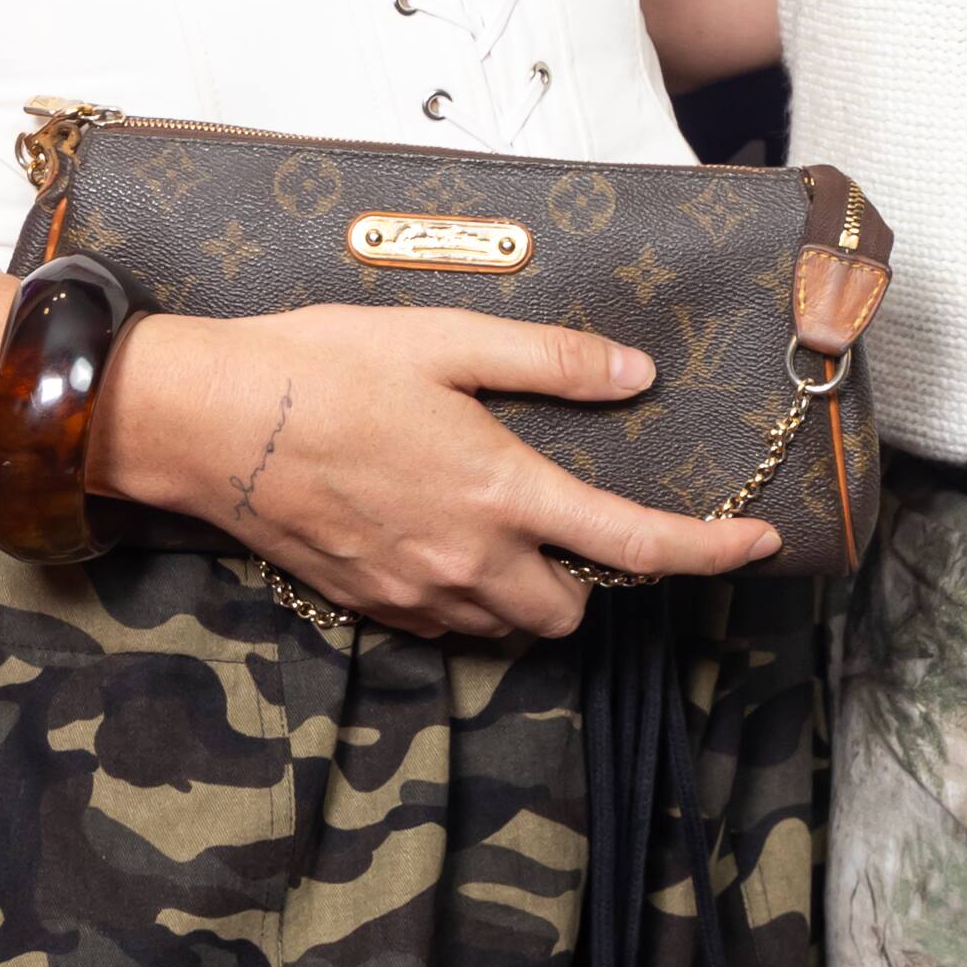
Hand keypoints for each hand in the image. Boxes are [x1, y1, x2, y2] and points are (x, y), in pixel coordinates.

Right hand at [113, 301, 780, 641]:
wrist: (206, 423)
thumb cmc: (322, 366)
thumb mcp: (447, 338)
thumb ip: (551, 362)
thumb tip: (635, 373)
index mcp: (503, 493)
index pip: (638, 545)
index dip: (712, 553)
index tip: (761, 547)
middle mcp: (469, 561)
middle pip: (572, 613)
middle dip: (591, 581)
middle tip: (570, 521)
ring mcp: (415, 593)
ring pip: (507, 628)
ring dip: (526, 593)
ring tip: (502, 528)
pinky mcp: (369, 604)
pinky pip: (445, 624)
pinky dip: (465, 598)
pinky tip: (439, 538)